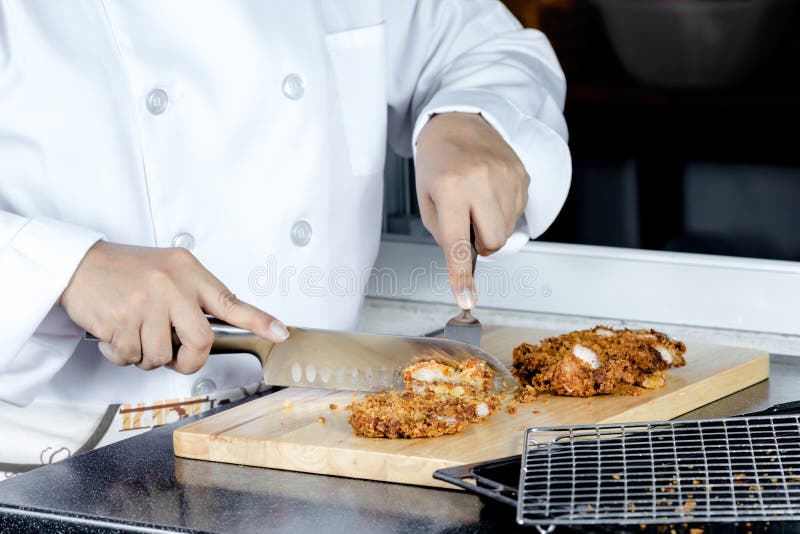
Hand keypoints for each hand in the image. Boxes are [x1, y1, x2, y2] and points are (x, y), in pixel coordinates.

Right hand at [59, 241, 288, 372]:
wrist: (78, 264)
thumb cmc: (125, 270)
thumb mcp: (168, 271)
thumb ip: (192, 296)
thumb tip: (211, 329)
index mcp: (188, 272)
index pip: (230, 301)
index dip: (259, 320)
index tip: (281, 333)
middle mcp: (171, 286)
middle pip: (200, 342)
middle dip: (188, 360)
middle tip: (175, 356)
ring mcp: (146, 303)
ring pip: (161, 357)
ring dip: (147, 357)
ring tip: (135, 334)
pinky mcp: (120, 320)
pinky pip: (131, 357)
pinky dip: (122, 355)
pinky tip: (115, 334)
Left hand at [415, 112, 528, 308]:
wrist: (461, 122)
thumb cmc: (438, 162)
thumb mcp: (427, 198)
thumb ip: (443, 232)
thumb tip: (465, 260)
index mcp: (450, 188)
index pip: (457, 244)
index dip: (461, 277)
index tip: (466, 301)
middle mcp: (481, 181)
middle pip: (493, 242)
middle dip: (481, 244)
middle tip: (468, 225)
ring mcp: (506, 177)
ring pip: (507, 231)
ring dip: (492, 226)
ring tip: (477, 201)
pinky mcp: (522, 175)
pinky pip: (517, 212)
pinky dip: (503, 211)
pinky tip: (490, 192)